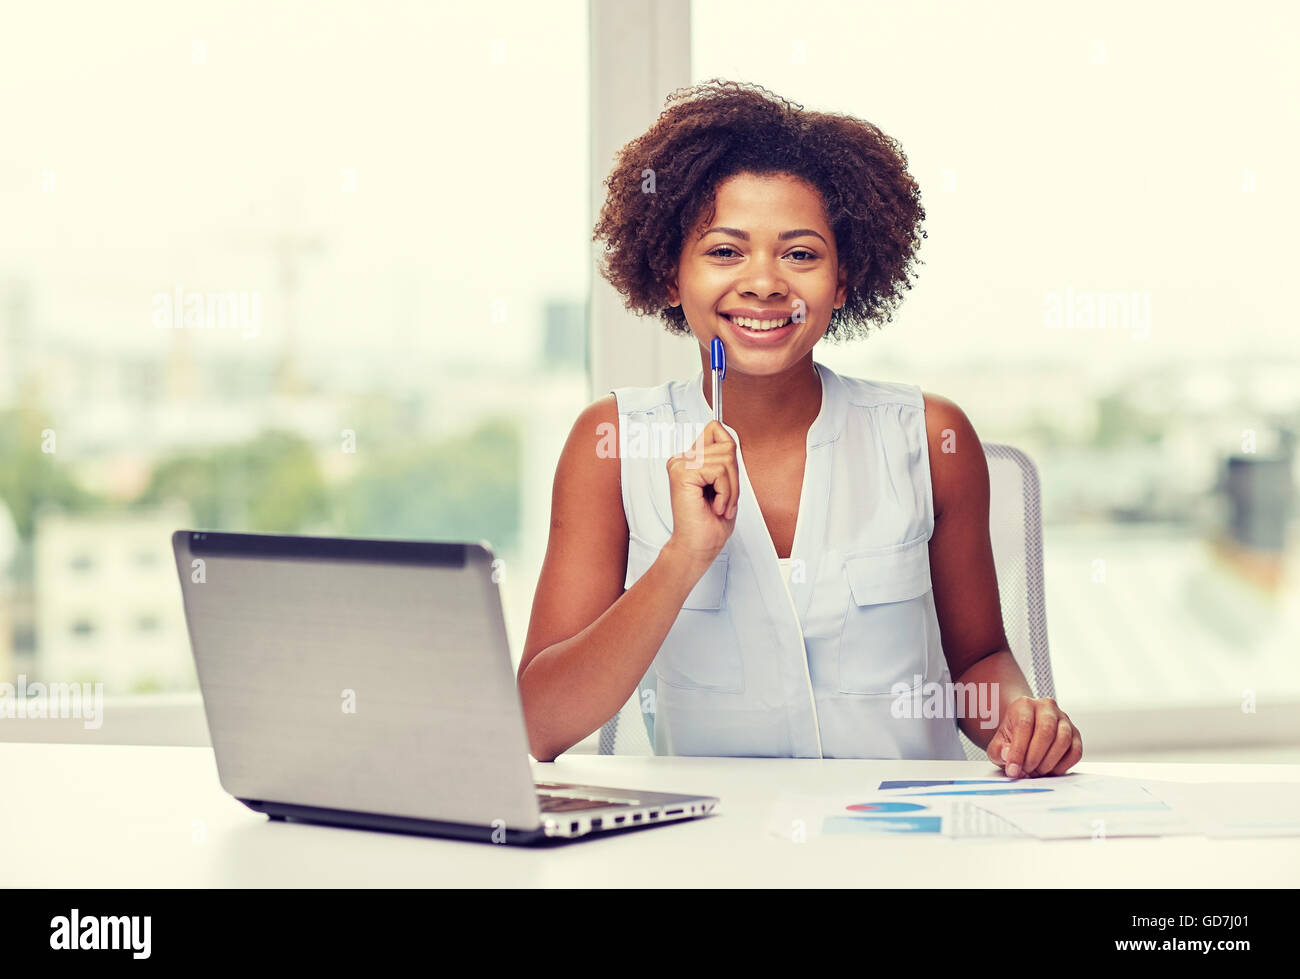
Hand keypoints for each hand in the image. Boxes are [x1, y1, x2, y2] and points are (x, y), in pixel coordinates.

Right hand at [664, 420, 739, 567]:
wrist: (697, 548)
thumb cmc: (709, 525)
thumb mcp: (725, 485)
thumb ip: (724, 460)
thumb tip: (727, 437)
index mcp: (689, 461)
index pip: (715, 429)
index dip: (729, 449)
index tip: (727, 478)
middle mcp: (682, 460)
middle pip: (727, 446)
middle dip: (734, 478)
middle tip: (725, 501)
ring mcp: (680, 464)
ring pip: (726, 459)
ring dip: (731, 489)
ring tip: (720, 506)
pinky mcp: (682, 473)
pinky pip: (719, 471)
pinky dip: (725, 492)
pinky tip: (714, 506)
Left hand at [986, 696, 1081, 777]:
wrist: (1024, 731)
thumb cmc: (1010, 738)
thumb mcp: (998, 744)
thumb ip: (999, 750)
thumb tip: (1008, 755)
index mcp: (1024, 704)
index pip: (1024, 725)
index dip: (1018, 751)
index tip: (1013, 770)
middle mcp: (1046, 707)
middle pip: (1046, 731)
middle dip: (1034, 757)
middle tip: (1026, 772)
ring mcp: (1064, 719)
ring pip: (1063, 740)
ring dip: (1049, 761)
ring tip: (1036, 771)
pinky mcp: (1075, 734)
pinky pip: (1075, 751)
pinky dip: (1063, 765)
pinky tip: (1050, 770)